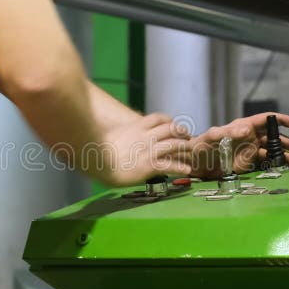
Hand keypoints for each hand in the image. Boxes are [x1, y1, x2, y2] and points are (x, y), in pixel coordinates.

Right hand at [52, 113, 193, 186]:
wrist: (97, 161)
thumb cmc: (98, 148)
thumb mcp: (110, 133)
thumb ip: (117, 132)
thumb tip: (108, 130)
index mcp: (136, 127)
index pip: (158, 118)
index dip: (169, 121)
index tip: (173, 125)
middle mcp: (145, 136)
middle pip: (171, 129)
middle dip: (181, 132)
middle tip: (187, 137)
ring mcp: (149, 150)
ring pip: (174, 144)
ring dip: (185, 147)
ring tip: (191, 151)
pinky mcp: (149, 165)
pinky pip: (170, 165)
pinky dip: (180, 167)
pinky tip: (186, 170)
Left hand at [191, 113, 288, 177]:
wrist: (195, 163)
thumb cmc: (201, 146)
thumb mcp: (212, 138)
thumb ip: (226, 133)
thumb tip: (245, 128)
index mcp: (244, 126)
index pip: (266, 119)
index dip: (281, 120)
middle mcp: (250, 137)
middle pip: (274, 137)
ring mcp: (250, 150)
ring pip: (273, 150)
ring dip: (287, 154)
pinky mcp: (249, 163)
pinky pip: (267, 162)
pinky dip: (278, 164)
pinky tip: (288, 168)